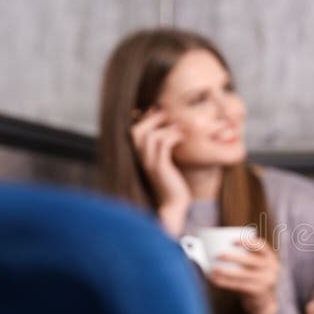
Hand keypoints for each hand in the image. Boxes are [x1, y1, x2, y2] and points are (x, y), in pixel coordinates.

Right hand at [130, 108, 190, 235]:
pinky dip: (172, 137)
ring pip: (150, 136)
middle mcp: (139, 159)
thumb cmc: (172, 184)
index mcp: (138, 157)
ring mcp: (148, 163)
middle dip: (151, 119)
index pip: (132, 132)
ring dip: (165, 127)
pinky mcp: (160, 168)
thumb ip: (162, 150)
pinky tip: (181, 137)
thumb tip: (169, 132)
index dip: (141, 119)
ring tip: (179, 126)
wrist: (173, 205)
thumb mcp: (164, 164)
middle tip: (165, 112)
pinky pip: (163, 145)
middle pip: (136, 131)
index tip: (154, 109)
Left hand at [209, 239, 280, 313]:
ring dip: (226, 272)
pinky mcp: (258, 291)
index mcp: (270, 257)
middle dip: (234, 257)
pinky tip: (215, 280)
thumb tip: (214, 245)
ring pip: (243, 274)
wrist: (265, 301)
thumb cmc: (254, 278)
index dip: (247, 242)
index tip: (232, 241)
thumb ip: (245, 256)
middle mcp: (271, 268)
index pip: (261, 246)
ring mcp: (266, 281)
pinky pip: (239, 285)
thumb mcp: (257, 266)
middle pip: (251, 260)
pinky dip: (225, 282)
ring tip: (213, 269)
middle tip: (218, 255)